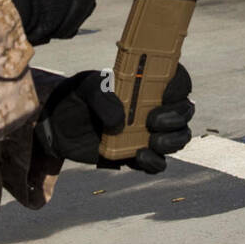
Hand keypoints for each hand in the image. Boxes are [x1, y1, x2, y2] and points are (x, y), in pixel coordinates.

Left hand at [35, 65, 193, 173]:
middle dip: (176, 117)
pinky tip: (139, 157)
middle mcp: (155, 106)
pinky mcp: (140, 155)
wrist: (59, 125)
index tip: (166, 93)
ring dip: (171, 141)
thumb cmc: (79, 97)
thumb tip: (119, 121)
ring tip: (151, 142)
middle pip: (184, 111)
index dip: (179, 86)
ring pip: (179, 138)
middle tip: (153, 121)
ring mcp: (150, 132)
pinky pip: (159, 163)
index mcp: (148, 83)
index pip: (178, 80)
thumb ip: (102, 99)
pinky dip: (155, 162)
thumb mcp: (86, 89)